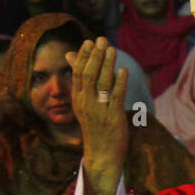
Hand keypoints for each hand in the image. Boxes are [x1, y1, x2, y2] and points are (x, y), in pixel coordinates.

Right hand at [68, 37, 129, 194]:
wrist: (101, 154)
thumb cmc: (95, 125)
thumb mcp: (84, 102)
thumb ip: (81, 79)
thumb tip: (72, 56)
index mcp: (78, 99)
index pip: (78, 73)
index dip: (83, 56)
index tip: (89, 42)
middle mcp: (86, 103)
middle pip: (88, 74)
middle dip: (95, 56)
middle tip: (102, 40)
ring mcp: (99, 110)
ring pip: (101, 83)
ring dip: (107, 64)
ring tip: (112, 50)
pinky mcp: (113, 117)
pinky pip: (116, 96)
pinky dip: (119, 82)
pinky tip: (122, 71)